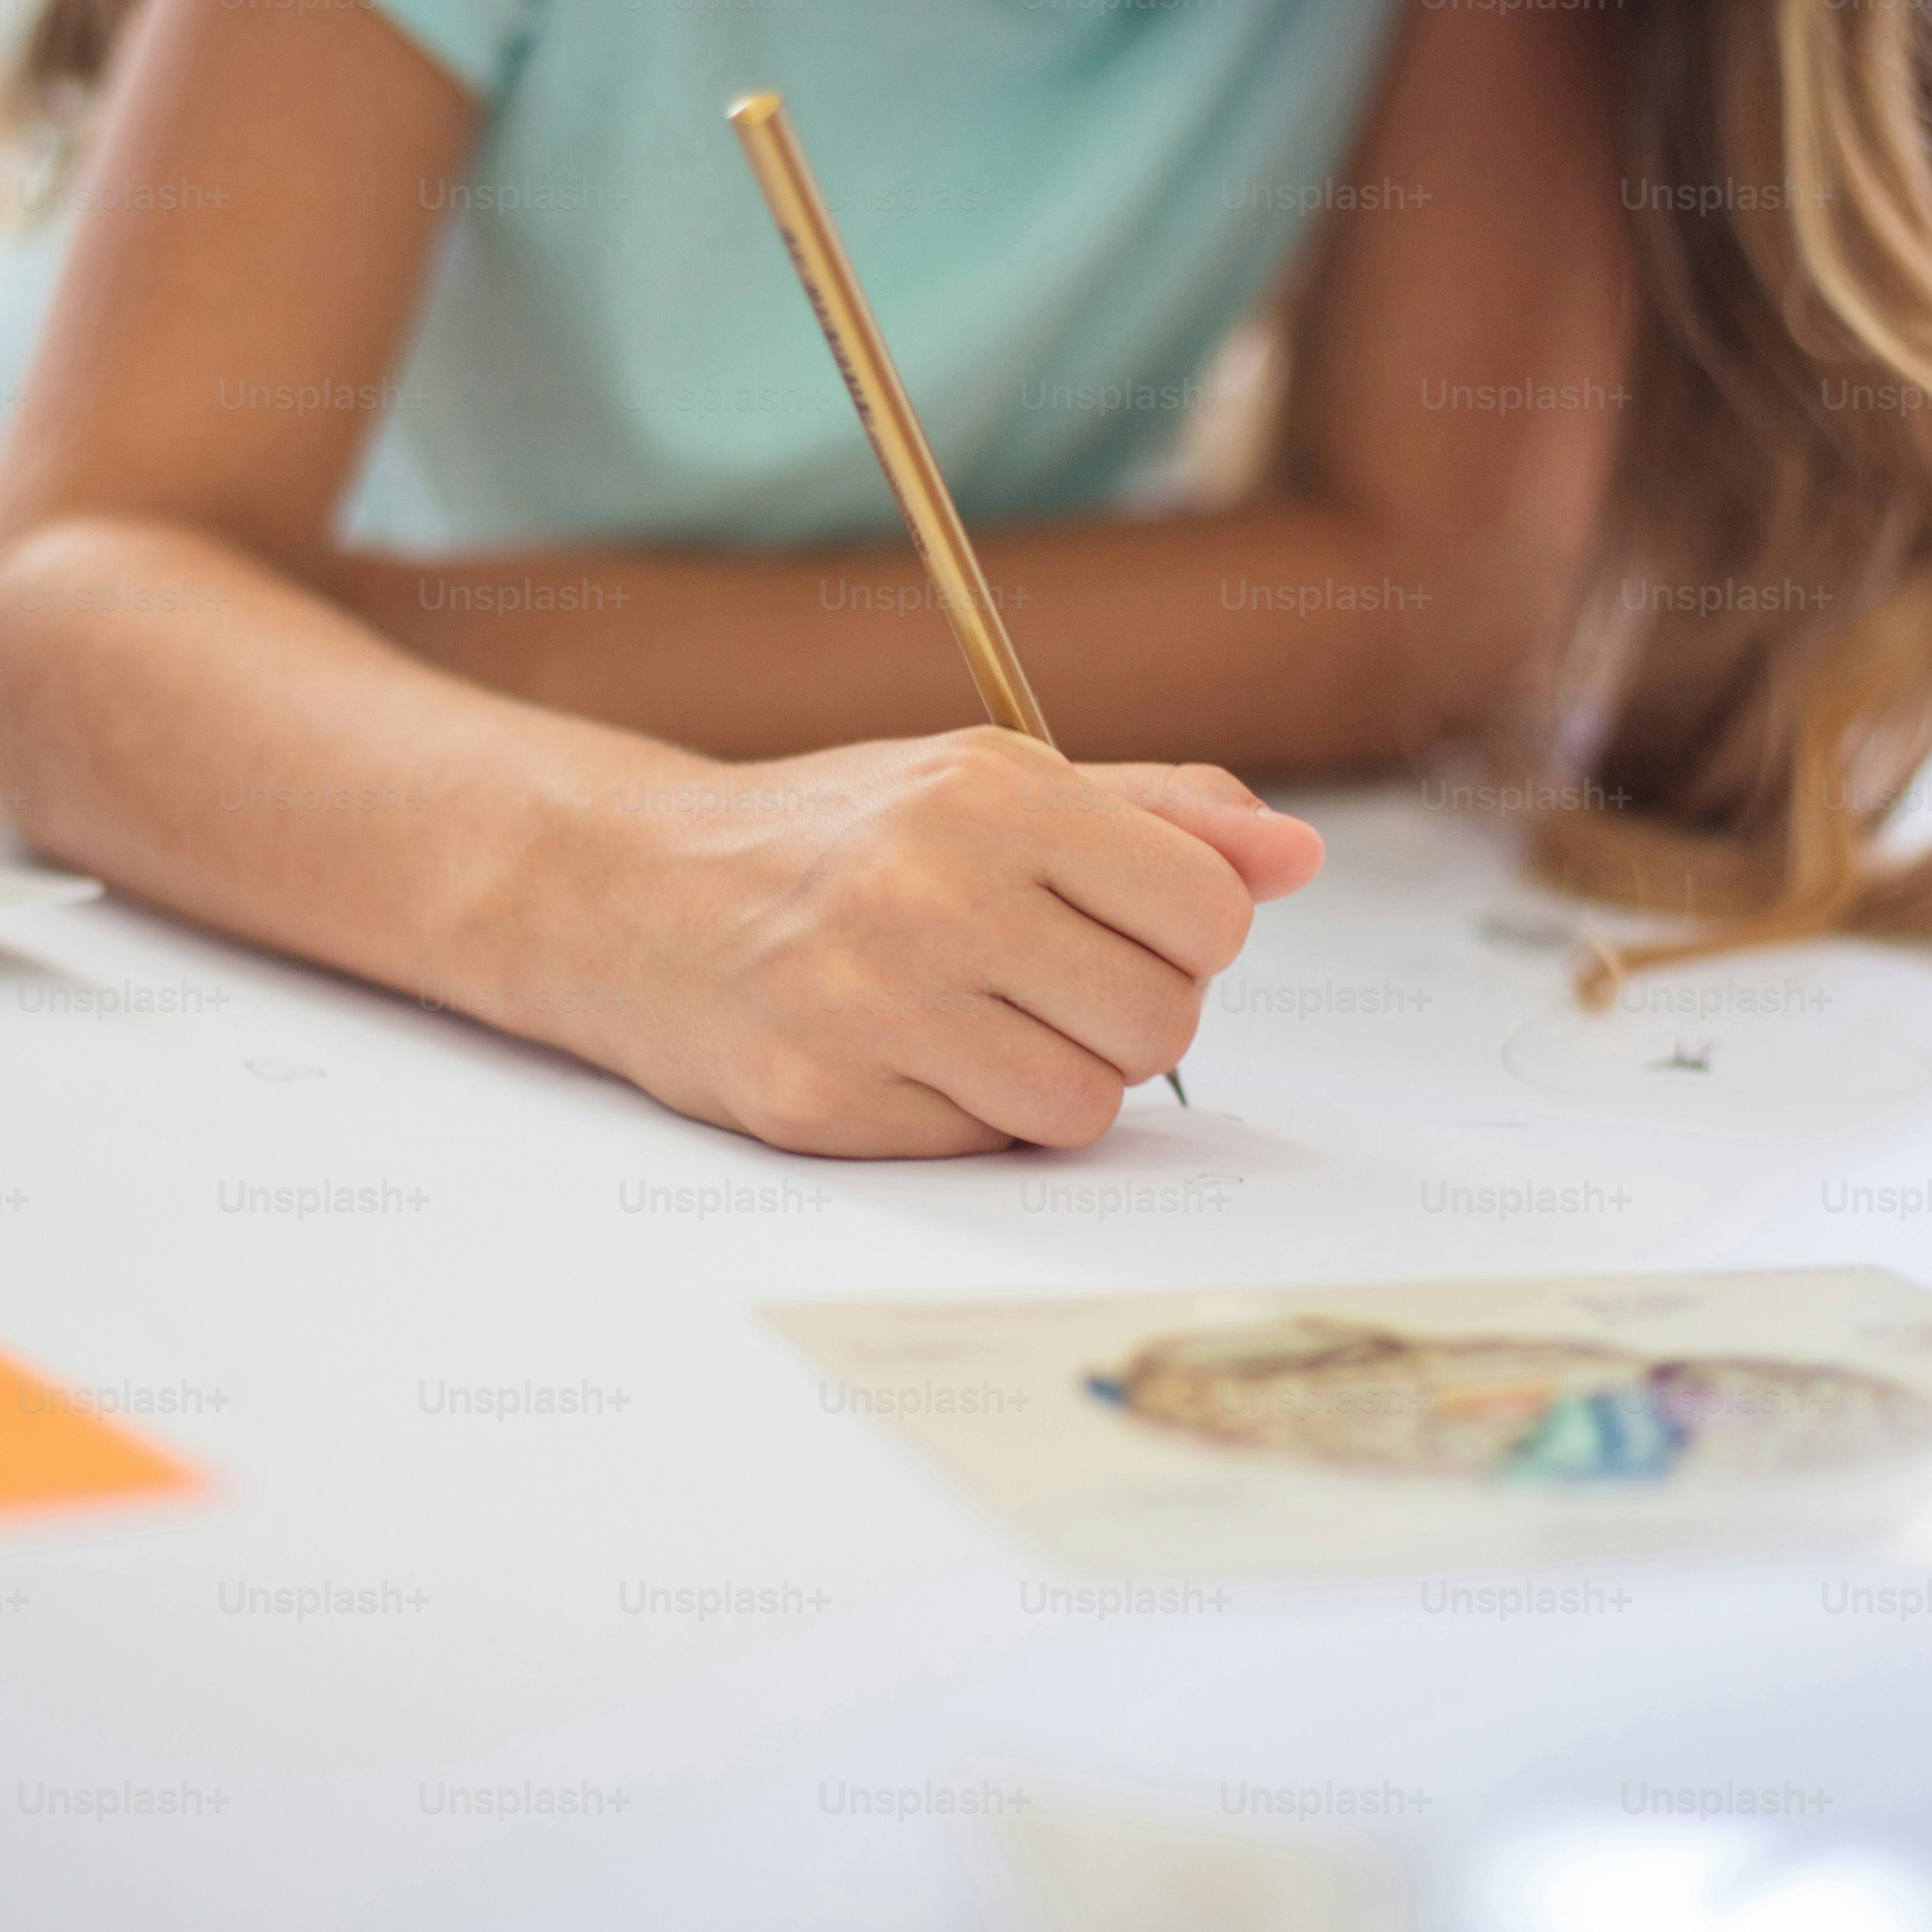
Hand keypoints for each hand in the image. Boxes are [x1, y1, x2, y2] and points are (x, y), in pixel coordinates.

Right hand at [580, 729, 1321, 1157]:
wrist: (633, 894)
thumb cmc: (837, 838)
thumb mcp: (990, 783)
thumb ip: (1159, 814)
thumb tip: (1298, 856)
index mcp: (991, 793)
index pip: (1209, 910)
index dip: (1190, 934)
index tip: (1124, 922)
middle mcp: (931, 889)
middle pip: (1162, 1021)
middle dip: (1127, 1015)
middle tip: (1047, 980)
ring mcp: (871, 1003)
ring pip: (1084, 1104)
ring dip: (1054, 1078)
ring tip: (977, 1020)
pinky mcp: (823, 1102)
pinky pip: (987, 1148)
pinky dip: (969, 1116)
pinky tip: (905, 1055)